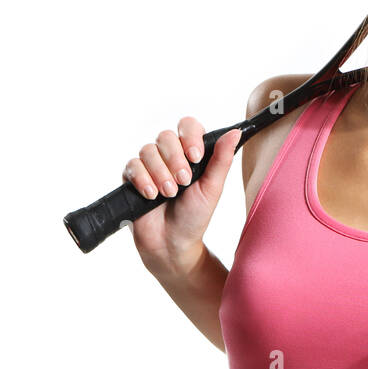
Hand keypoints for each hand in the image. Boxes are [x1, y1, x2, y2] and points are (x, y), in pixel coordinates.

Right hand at [122, 120, 240, 272]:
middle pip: (165, 136)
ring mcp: (150, 166)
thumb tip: (235, 132)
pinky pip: (132, 165)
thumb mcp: (213, 187)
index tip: (196, 156)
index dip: (190, 136)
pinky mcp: (132, 178)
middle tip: (184, 182)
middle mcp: (169, 155)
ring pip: (148, 150)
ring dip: (160, 172)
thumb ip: (222, 159)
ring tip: (170, 193)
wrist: (172, 242)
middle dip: (175, 159)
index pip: (188, 126)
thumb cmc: (196, 216)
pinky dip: (143, 179)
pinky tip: (151, 194)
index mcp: (191, 153)